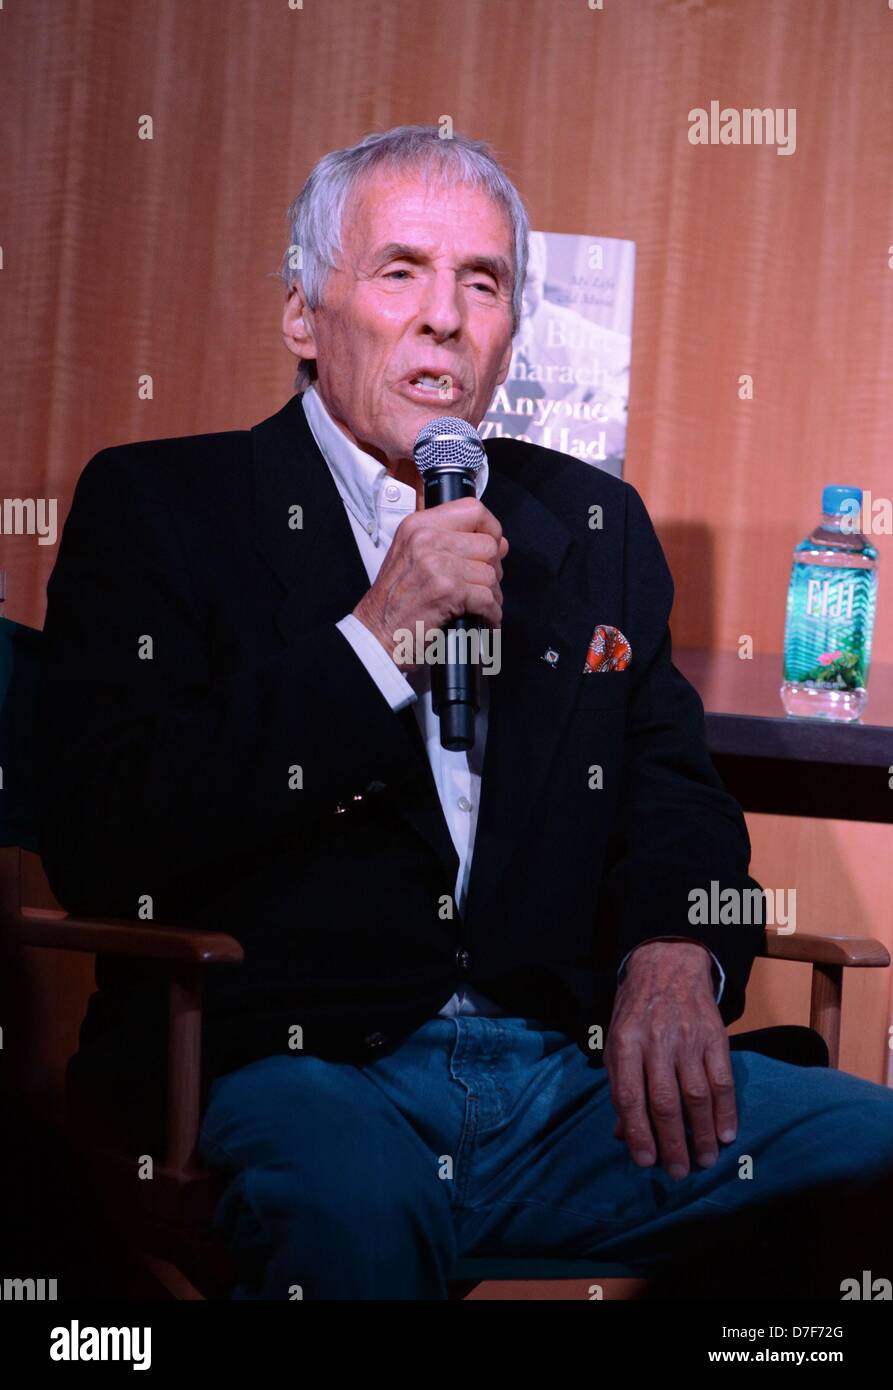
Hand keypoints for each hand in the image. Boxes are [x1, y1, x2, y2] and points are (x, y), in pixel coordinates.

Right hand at [353, 496, 508, 671]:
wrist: (376, 634)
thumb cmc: (394, 602)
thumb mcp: (415, 558)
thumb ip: (456, 545)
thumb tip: (501, 543)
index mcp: (418, 526)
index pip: (473, 510)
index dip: (491, 529)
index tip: (491, 546)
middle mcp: (426, 540)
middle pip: (488, 544)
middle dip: (492, 569)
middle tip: (481, 586)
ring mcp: (437, 565)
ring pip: (490, 574)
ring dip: (492, 596)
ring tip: (479, 606)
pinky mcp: (448, 591)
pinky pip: (487, 599)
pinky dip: (490, 615)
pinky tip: (482, 619)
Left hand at [605, 940, 736, 1179]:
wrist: (669, 965)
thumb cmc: (637, 1010)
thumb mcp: (617, 1040)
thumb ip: (620, 1085)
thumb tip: (623, 1135)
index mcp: (626, 1042)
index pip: (630, 1095)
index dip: (638, 1132)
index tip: (646, 1162)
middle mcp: (657, 1041)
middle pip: (666, 1101)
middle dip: (673, 1143)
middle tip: (679, 1172)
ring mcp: (688, 1039)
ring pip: (697, 1096)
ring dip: (702, 1134)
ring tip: (704, 1160)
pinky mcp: (715, 1037)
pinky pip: (723, 1080)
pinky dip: (726, 1111)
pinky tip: (725, 1134)